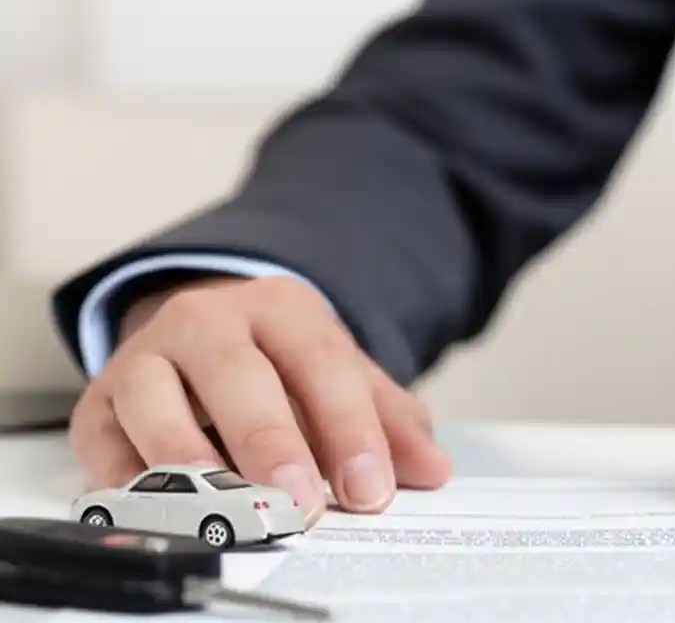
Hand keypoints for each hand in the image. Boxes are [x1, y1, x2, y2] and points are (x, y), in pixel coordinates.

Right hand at [69, 276, 450, 525]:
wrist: (199, 334)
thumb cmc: (279, 364)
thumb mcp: (342, 379)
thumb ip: (389, 423)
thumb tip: (430, 468)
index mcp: (280, 308)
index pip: (321, 363)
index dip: (348, 429)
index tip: (370, 487)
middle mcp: (206, 321)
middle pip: (237, 375)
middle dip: (271, 443)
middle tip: (300, 503)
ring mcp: (145, 356)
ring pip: (154, 397)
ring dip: (189, 457)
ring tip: (227, 506)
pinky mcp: (100, 402)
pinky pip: (105, 439)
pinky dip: (128, 479)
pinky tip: (166, 511)